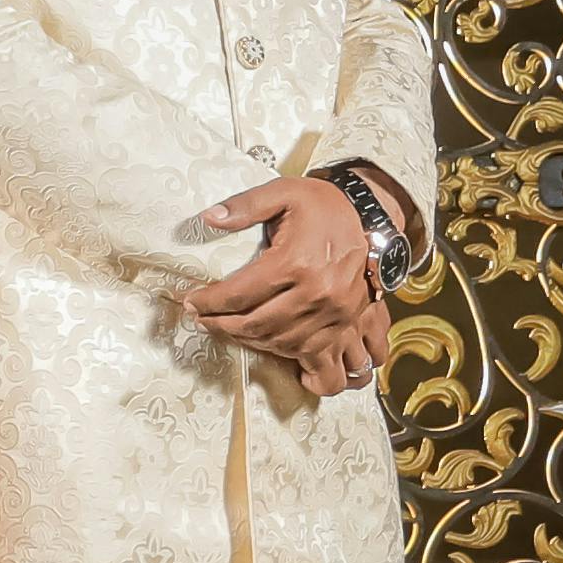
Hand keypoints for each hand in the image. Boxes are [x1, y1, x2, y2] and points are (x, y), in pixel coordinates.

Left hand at [189, 174, 394, 400]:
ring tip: (228, 331)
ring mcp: (334, 317)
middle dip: (221, 325)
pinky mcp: (346, 327)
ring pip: (281, 345)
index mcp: (296, 262)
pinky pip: (323, 365)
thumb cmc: (323, 206)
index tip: (190, 302)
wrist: (372, 218)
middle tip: (201, 319)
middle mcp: (316, 294)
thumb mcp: (284, 192)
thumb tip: (207, 219)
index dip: (209, 302)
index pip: (240, 293)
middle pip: (256, 324)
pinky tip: (281, 360)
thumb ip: (245, 205)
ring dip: (250, 343)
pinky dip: (300, 370)